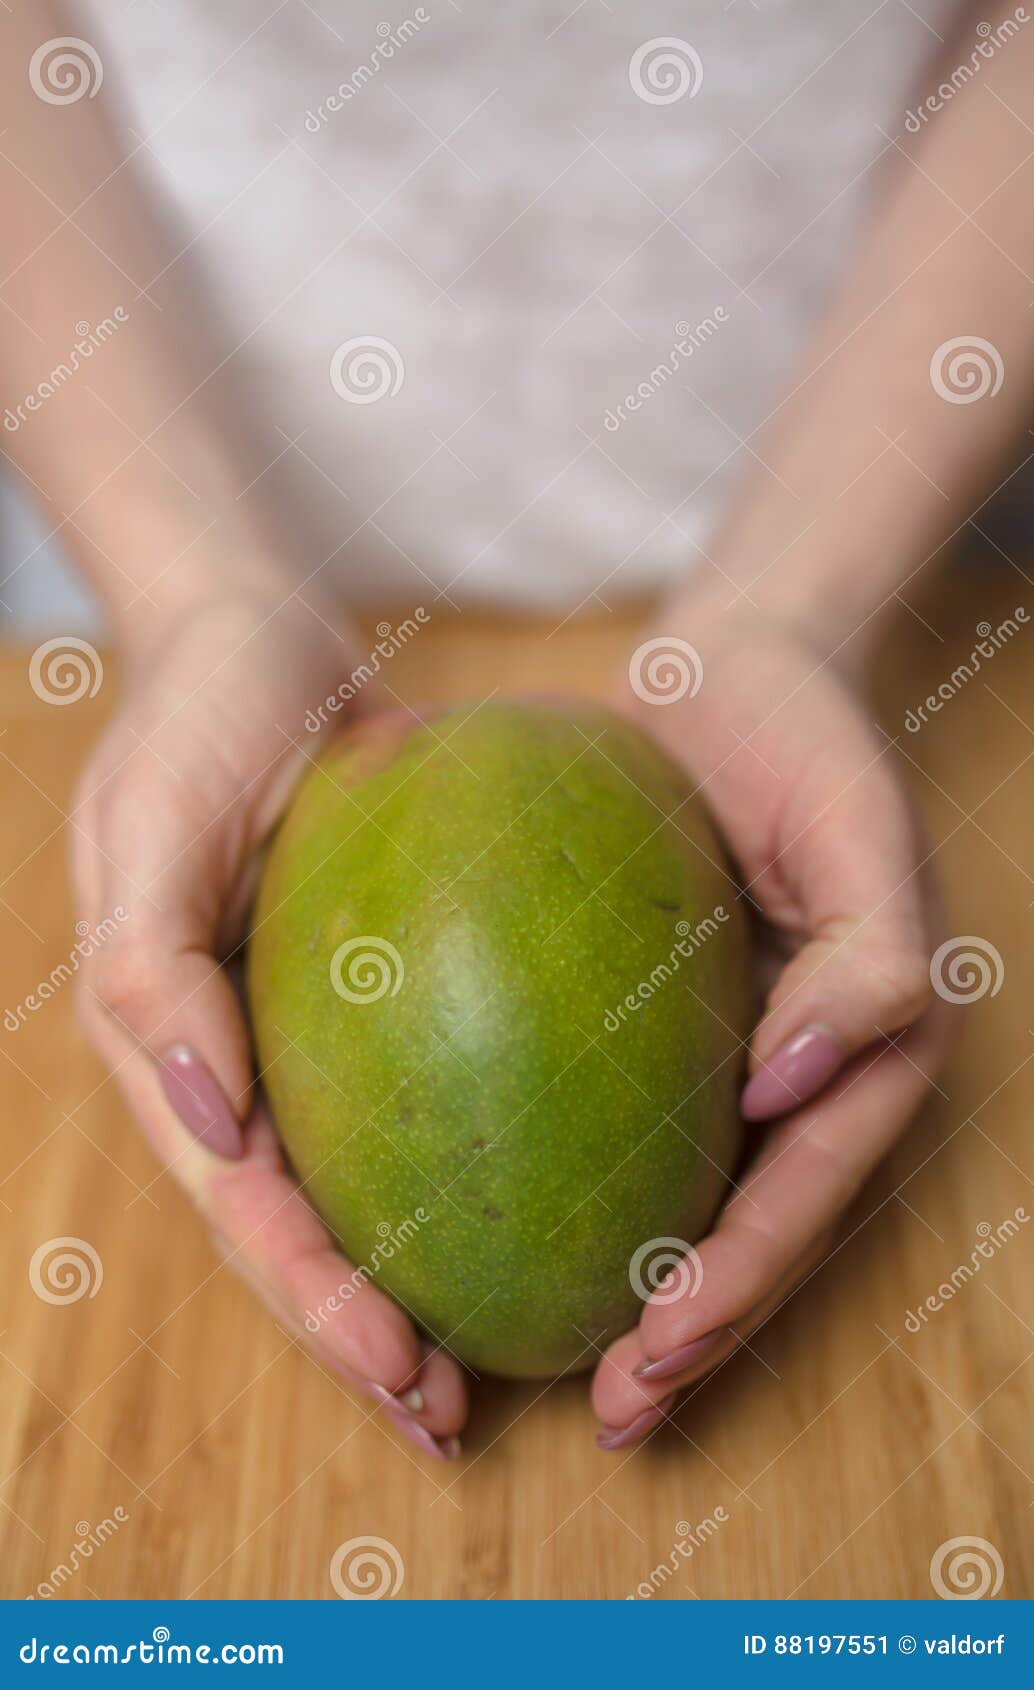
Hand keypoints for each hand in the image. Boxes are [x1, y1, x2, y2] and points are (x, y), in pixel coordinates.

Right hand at [71, 589, 464, 1458]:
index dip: (312, 1299)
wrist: (261, 638)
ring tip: (487, 1367)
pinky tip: (539, 1210)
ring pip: (354, 1185)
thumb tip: (202, 1121)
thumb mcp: (155, 820)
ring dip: (409, 1283)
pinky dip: (459, 1170)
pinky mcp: (363, 1000)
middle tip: (454, 1413)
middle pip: (294, 1228)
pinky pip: (416, 1095)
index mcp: (166, 1044)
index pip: (241, 1203)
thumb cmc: (198, 714)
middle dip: (363, 1333)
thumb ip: (151, 969)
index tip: (403, 1372)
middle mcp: (228, 1063)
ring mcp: (295, 1037)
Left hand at [591, 598, 952, 1447]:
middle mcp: (802, 1069)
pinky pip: (621, 1120)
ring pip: (687, 1197)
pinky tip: (509, 1229)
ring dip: (642, 1293)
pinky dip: (583, 1189)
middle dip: (688, 1331)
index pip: (802, 1193)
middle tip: (611, 1409)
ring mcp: (735, 1053)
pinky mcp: (660, 1024)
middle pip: (752, 1228)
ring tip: (572, 1370)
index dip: (737, 1285)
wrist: (730, 670)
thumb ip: (866, 967)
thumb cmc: (803, 736)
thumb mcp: (860, 832)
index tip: (654, 1353)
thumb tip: (784, 1091)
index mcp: (862, 1046)